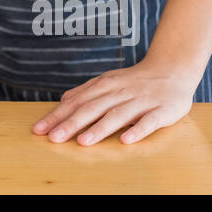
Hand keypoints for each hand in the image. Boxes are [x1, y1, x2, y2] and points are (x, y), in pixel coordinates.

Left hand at [31, 60, 197, 145]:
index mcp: (104, 85)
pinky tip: (126, 140)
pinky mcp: (162, 110)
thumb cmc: (135, 80)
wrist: (173, 69)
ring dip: (99, 129)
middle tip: (53, 138)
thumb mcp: (108, 81)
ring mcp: (141, 101)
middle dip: (71, 124)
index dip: (57, 116)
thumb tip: (62, 103)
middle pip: (92, 108)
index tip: (39, 129)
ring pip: (118, 115)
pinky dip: (138, 131)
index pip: (76, 102)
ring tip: (83, 141)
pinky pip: (149, 122)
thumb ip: (87, 92)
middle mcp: (119, 92)